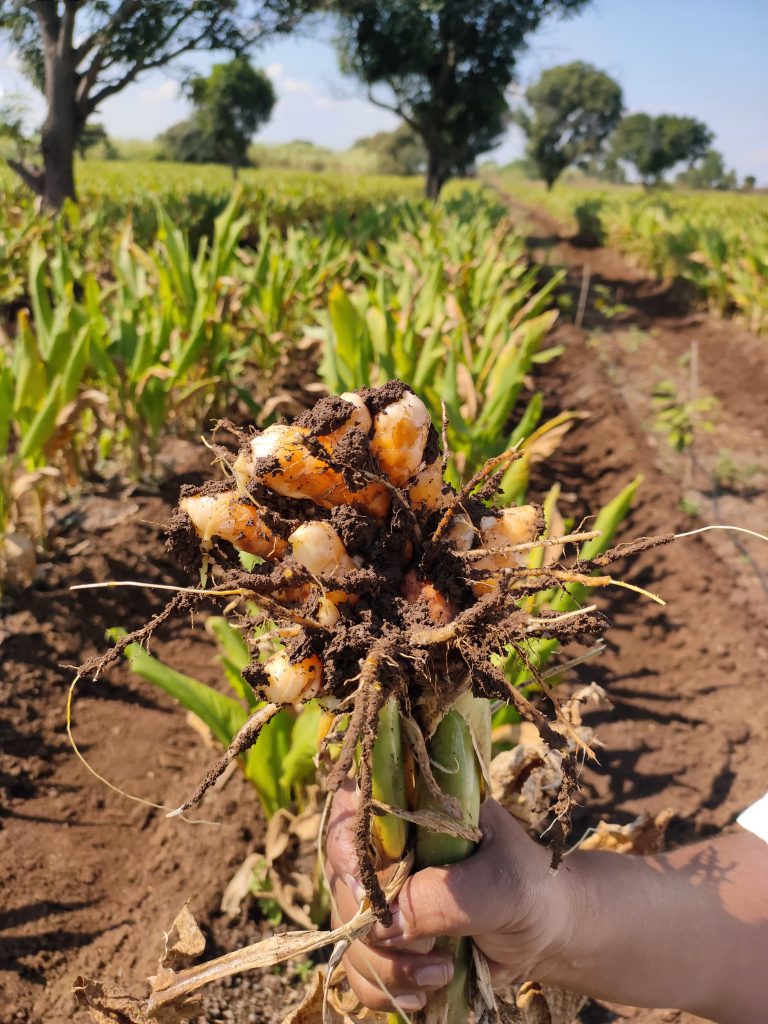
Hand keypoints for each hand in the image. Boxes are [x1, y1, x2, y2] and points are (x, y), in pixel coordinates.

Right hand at [325, 782, 576, 1011]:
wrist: (549, 931)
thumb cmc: (533, 888)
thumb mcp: (502, 885)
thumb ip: (446, 895)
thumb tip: (385, 921)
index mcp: (417, 807)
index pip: (354, 803)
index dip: (346, 844)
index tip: (365, 891)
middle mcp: (392, 843)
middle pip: (342, 877)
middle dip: (373, 925)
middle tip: (427, 946)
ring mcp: (386, 890)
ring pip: (347, 928)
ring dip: (384, 964)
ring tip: (440, 970)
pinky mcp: (389, 934)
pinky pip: (358, 966)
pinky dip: (382, 988)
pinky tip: (422, 993)